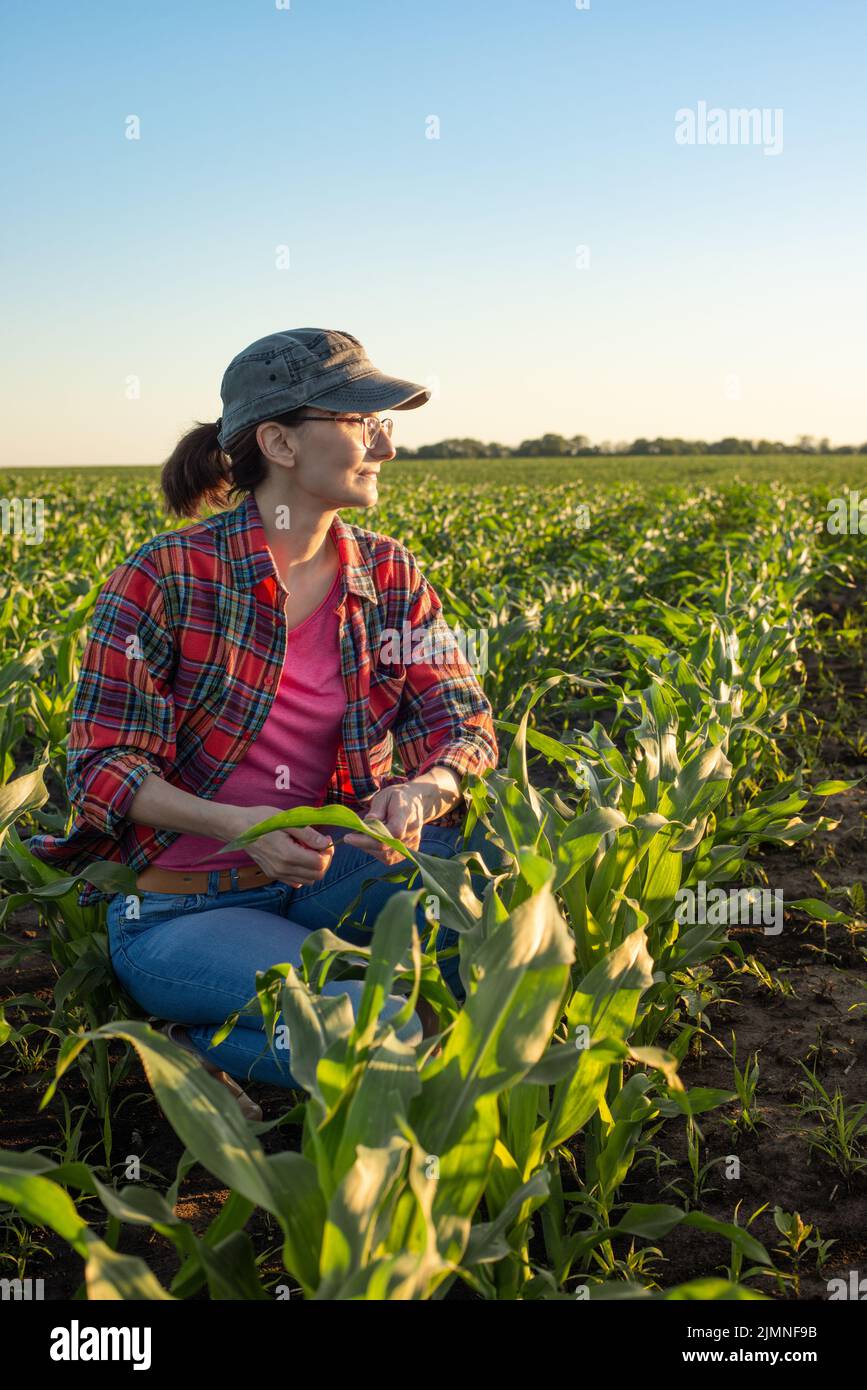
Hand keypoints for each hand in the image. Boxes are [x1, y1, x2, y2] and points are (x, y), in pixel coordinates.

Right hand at [230, 805, 333, 886]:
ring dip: (314, 868)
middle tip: (320, 845)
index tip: (325, 839)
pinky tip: (299, 857)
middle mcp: (283, 869)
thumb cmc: (261, 819)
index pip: (320, 864)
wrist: (237, 827)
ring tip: (309, 850)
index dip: (328, 852)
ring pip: (307, 881)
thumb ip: (308, 834)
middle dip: (324, 861)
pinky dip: (303, 873)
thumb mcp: (287, 821)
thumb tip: (325, 843)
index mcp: (288, 855)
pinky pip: (295, 881)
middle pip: (317, 875)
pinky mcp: (272, 874)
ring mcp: (276, 874)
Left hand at [342, 770, 461, 866]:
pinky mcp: (410, 851)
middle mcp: (412, 832)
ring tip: (366, 835)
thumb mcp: (386, 795)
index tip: (348, 837)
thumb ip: (377, 808)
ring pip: (386, 857)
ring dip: (370, 849)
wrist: (416, 802)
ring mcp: (412, 844)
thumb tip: (368, 821)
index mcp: (406, 814)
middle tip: (351, 836)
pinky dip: (378, 853)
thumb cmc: (398, 797)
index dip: (368, 838)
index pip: (390, 832)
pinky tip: (375, 841)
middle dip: (364, 843)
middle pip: (385, 847)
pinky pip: (390, 859)